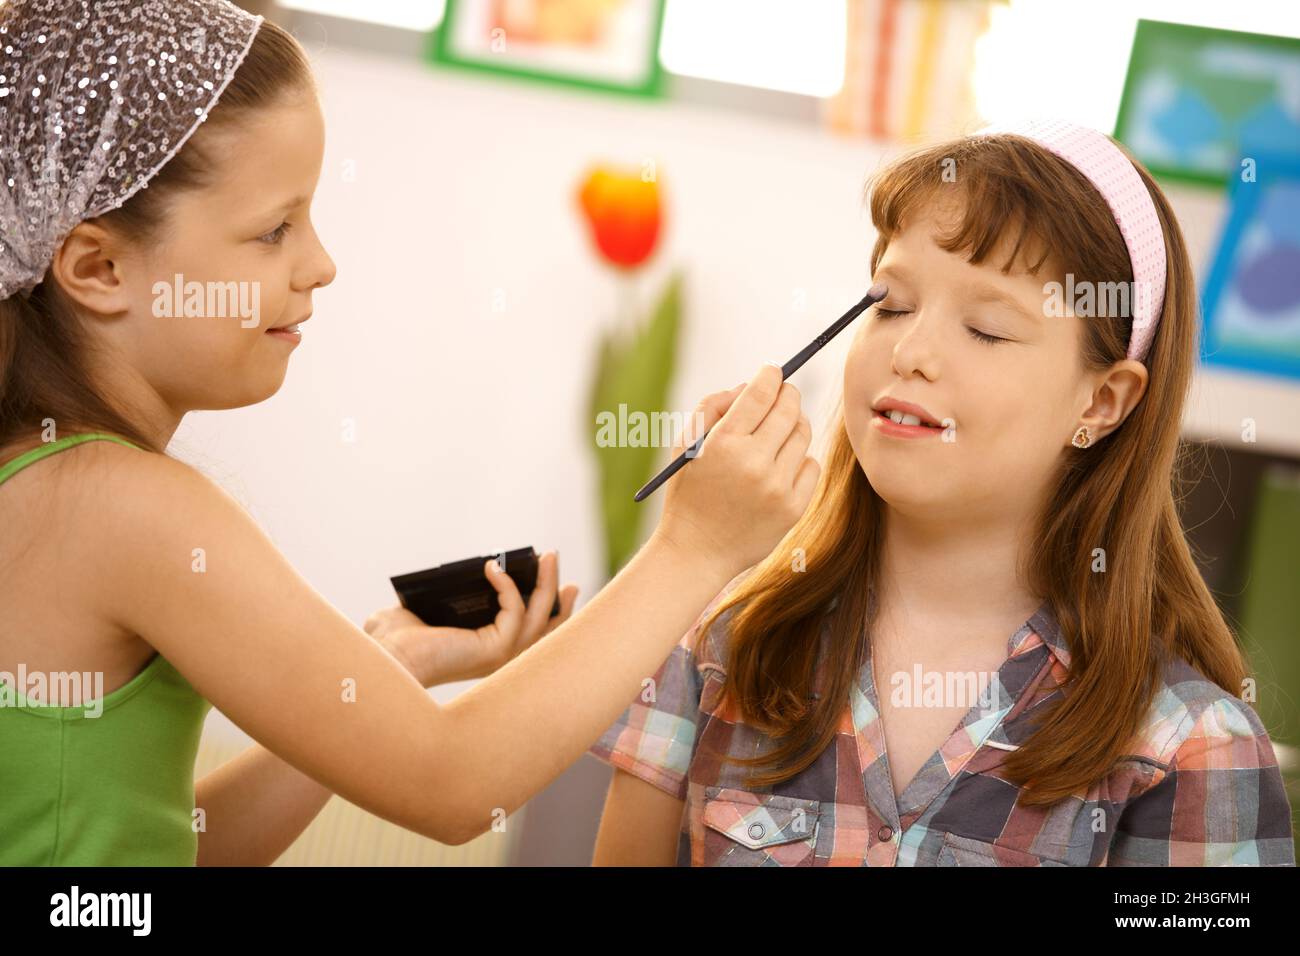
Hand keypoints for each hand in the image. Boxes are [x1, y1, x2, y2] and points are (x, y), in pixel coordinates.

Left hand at [363, 551, 578, 686]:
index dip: (548, 609)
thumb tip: (446, 579)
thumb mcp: (421, 610)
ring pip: (540, 619)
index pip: (528, 632)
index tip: (557, 583)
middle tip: (554, 560)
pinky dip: (508, 586)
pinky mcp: (496, 649)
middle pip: (545, 626)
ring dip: (548, 585)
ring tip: (548, 556)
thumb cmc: (394, 642)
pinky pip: (515, 611)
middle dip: (555, 593)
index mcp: (484, 652)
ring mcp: (500, 656)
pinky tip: (494, 567)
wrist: (385, 660)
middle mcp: (499, 659)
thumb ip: (436, 598)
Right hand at [653, 363, 818, 575]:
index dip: (771, 375)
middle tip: (784, 394)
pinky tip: (781, 467)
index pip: (761, 393)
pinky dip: (799, 460)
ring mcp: (777, 487)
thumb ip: (713, 407)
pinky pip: (811, 466)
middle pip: (789, 409)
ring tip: (779, 433)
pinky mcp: (793, 508)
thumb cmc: (689, 492)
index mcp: (724, 443)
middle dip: (788, 394)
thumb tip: (750, 386)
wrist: (696, 552)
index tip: (773, 372)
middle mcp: (754, 463)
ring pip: (803, 435)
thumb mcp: (686, 445)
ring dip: (794, 425)